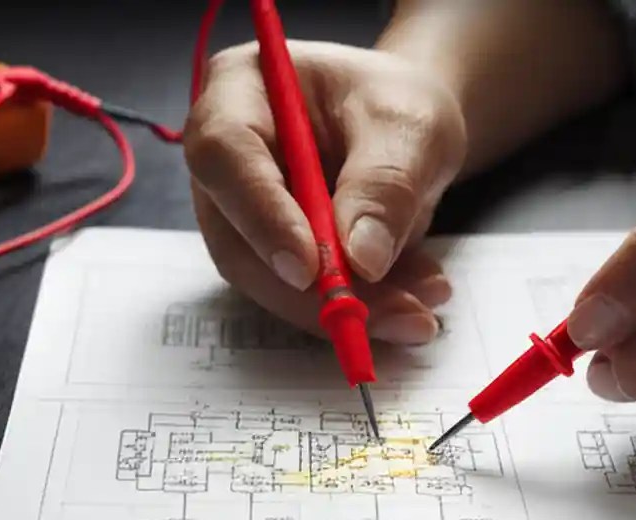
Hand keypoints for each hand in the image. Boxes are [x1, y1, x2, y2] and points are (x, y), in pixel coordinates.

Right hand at [182, 40, 467, 344]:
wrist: (402, 127)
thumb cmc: (395, 104)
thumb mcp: (409, 127)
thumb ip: (387, 184)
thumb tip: (361, 259)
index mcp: (236, 90)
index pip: (224, 155)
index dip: (261, 216)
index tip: (309, 268)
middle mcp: (219, 157)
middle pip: (237, 236)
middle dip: (312, 290)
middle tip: (392, 312)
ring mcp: (233, 211)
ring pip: (266, 279)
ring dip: (341, 307)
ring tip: (416, 312)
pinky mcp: (261, 253)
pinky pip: (293, 294)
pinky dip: (353, 307)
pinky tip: (406, 303)